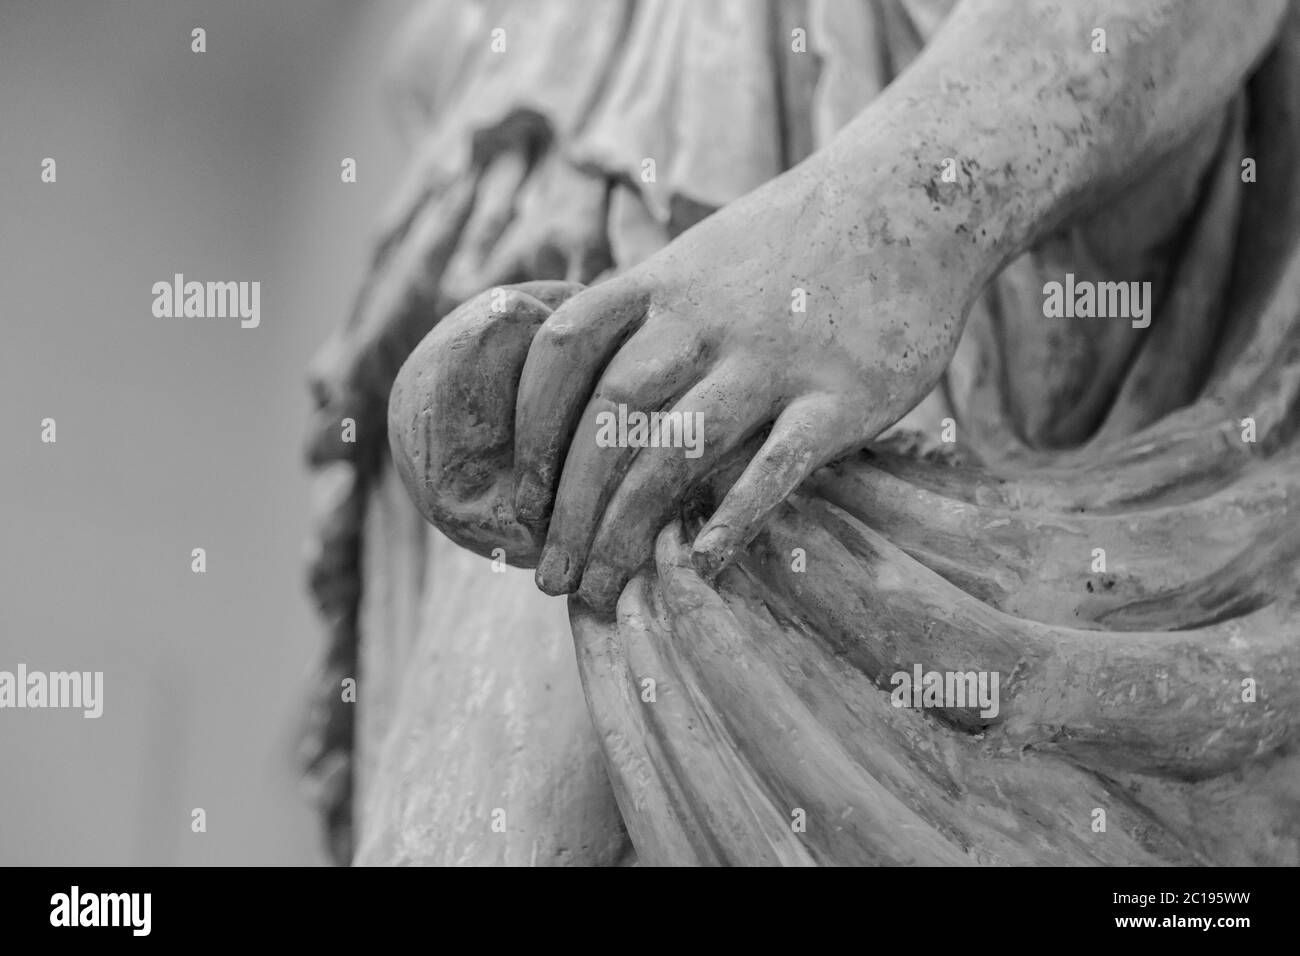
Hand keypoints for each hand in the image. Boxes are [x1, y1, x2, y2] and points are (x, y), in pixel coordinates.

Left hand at [511, 158, 976, 609]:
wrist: (913, 199)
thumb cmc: (794, 246)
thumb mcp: (702, 254)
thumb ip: (645, 317)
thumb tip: (583, 399)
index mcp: (661, 282)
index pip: (562, 352)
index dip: (530, 430)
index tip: (521, 500)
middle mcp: (704, 319)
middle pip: (610, 417)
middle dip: (570, 506)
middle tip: (550, 576)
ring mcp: (774, 357)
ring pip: (678, 448)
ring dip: (627, 526)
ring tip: (600, 588)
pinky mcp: (842, 394)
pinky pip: (778, 464)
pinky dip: (735, 515)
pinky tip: (701, 565)